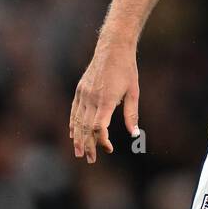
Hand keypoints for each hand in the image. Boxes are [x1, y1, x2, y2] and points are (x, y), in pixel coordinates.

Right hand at [69, 43, 139, 163]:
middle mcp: (92, 98)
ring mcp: (83, 94)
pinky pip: (74, 111)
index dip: (102, 141)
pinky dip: (73, 124)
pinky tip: (73, 134)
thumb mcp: (134, 92)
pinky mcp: (80, 90)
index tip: (109, 149)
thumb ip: (132, 115)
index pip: (100, 127)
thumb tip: (134, 134)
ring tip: (79, 153)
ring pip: (77, 121)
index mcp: (106, 100)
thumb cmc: (127, 70)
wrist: (113, 48)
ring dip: (78, 138)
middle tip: (90, 160)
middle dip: (88, 145)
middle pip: (87, 128)